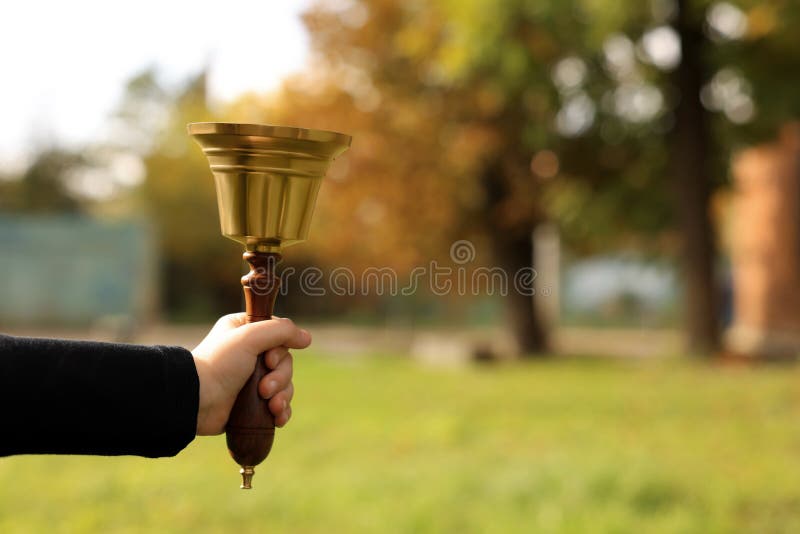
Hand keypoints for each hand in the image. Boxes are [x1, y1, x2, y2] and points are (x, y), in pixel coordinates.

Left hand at [191, 314, 310, 435]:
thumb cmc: (219, 363)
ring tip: (270, 406)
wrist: (197, 400)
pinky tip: (278, 417)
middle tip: (264, 388)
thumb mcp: (250, 336)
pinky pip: (279, 405)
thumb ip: (281, 331)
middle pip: (286, 362)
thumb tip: (307, 338)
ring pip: (285, 385)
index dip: (281, 349)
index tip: (269, 359)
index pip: (280, 335)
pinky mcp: (253, 404)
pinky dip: (282, 411)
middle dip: (281, 378)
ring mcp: (252, 380)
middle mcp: (250, 354)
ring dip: (283, 396)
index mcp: (246, 332)